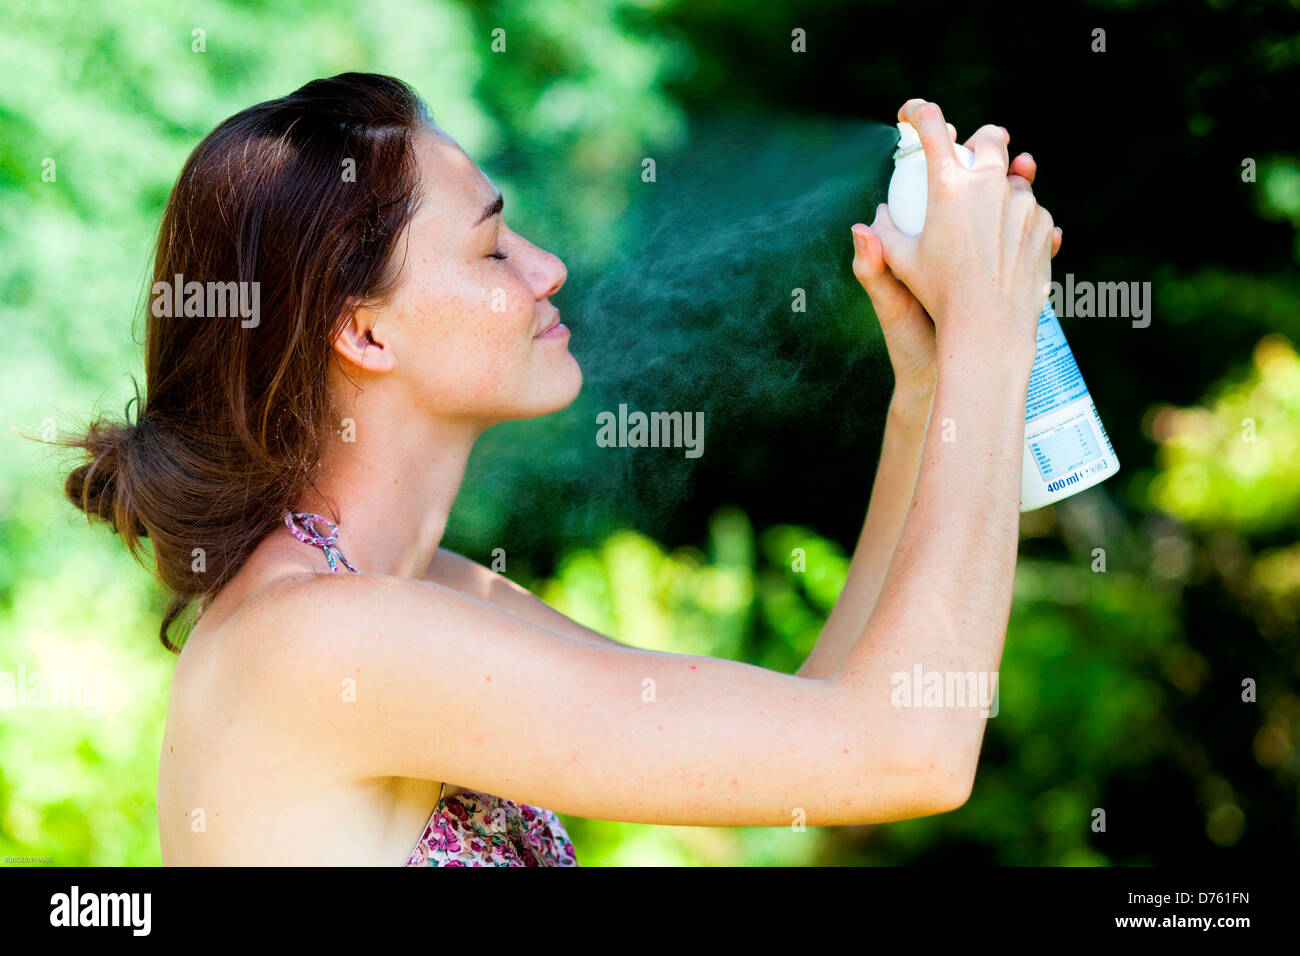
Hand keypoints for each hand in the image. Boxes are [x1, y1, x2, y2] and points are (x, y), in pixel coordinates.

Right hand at [854, 100, 1062, 378]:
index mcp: (947, 186)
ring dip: (1001, 188)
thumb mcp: (901, 264)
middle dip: (980, 141)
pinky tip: (1004, 246)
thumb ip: (883, 236)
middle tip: (969, 159)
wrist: (989, 328)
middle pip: (991, 137)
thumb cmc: (938, 295)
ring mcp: (1021, 201)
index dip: (917, 112)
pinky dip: (1017, 220)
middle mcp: (987, 184)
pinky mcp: (1042, 223)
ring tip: (986, 219)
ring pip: (1015, 177)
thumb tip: (871, 221)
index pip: (931, 127)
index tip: (911, 115)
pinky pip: (1031, 211)